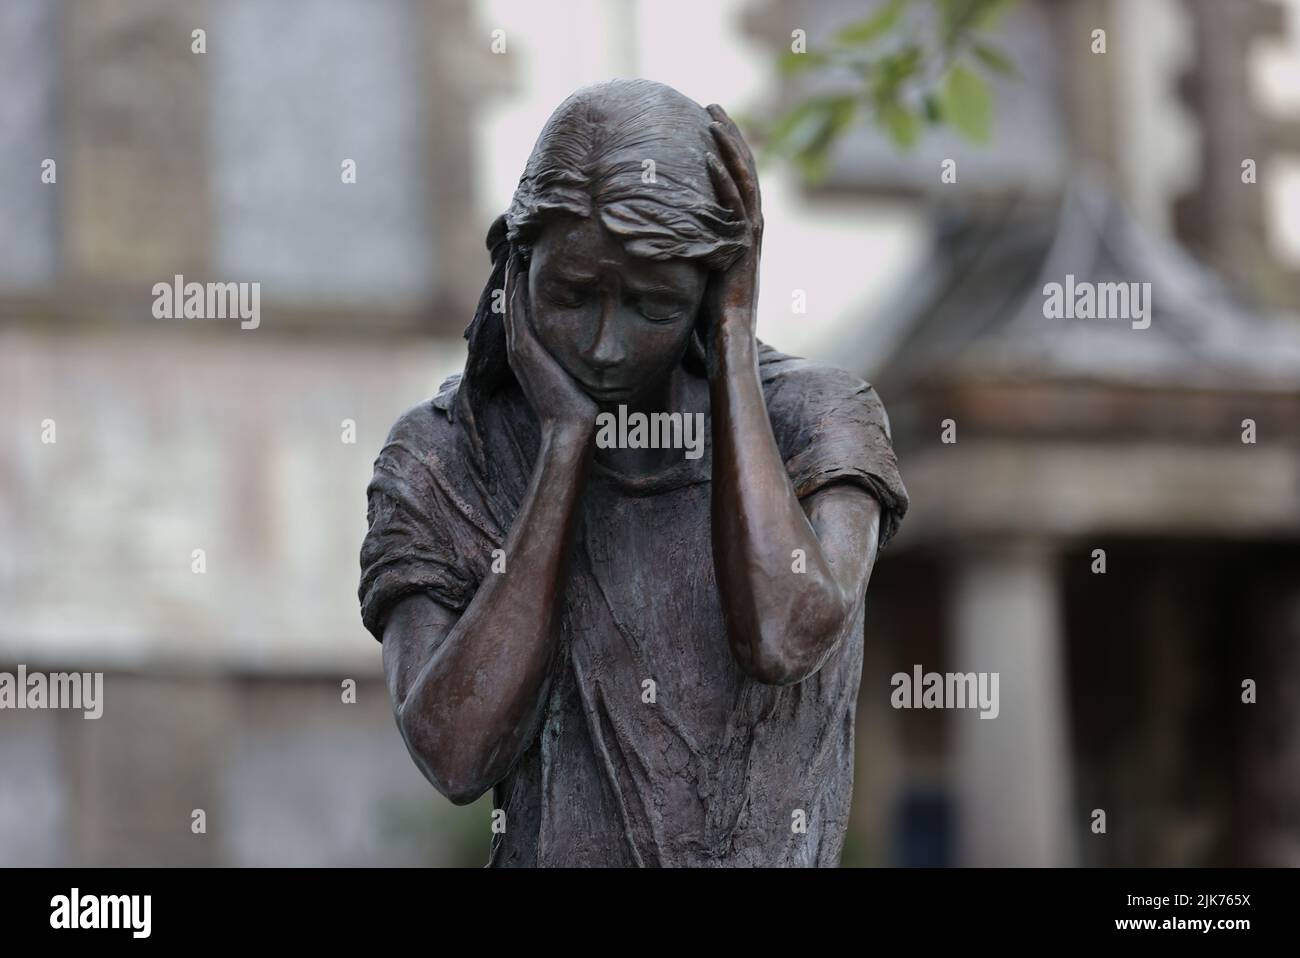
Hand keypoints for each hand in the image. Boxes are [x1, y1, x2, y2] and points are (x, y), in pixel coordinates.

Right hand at [504, 253, 597, 438]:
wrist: (573, 429)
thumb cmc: (583, 408)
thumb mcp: (580, 375)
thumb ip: (582, 358)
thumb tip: (602, 348)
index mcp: (531, 354)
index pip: (523, 311)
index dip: (525, 286)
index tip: (533, 261)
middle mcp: (520, 348)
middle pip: (512, 301)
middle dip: (515, 274)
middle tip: (518, 244)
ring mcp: (520, 348)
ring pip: (510, 301)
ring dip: (512, 273)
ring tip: (516, 246)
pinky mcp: (525, 349)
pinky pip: (515, 308)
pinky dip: (515, 285)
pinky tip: (520, 263)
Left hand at [704, 104, 762, 350]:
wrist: (730, 344)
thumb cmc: (708, 319)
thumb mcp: (694, 273)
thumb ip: (682, 250)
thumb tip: (647, 240)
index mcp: (739, 231)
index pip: (735, 180)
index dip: (724, 150)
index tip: (708, 122)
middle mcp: (749, 229)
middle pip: (743, 171)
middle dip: (729, 135)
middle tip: (712, 104)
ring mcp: (749, 238)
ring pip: (743, 181)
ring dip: (729, 147)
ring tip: (713, 116)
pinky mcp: (743, 249)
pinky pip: (735, 207)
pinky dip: (724, 181)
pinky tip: (710, 159)